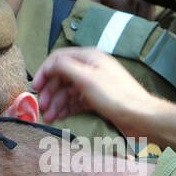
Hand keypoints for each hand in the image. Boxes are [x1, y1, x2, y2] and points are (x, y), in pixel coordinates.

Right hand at [32, 45, 159, 131]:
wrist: (140, 116)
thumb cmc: (117, 96)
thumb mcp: (87, 78)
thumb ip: (66, 67)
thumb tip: (50, 63)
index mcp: (89, 58)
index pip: (58, 59)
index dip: (45, 72)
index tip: (35, 87)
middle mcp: (91, 68)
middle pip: (62, 77)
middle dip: (50, 91)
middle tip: (42, 107)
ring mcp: (94, 84)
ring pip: (68, 91)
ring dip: (56, 103)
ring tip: (50, 117)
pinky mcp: (97, 99)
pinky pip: (76, 101)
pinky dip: (67, 108)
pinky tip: (60, 117)